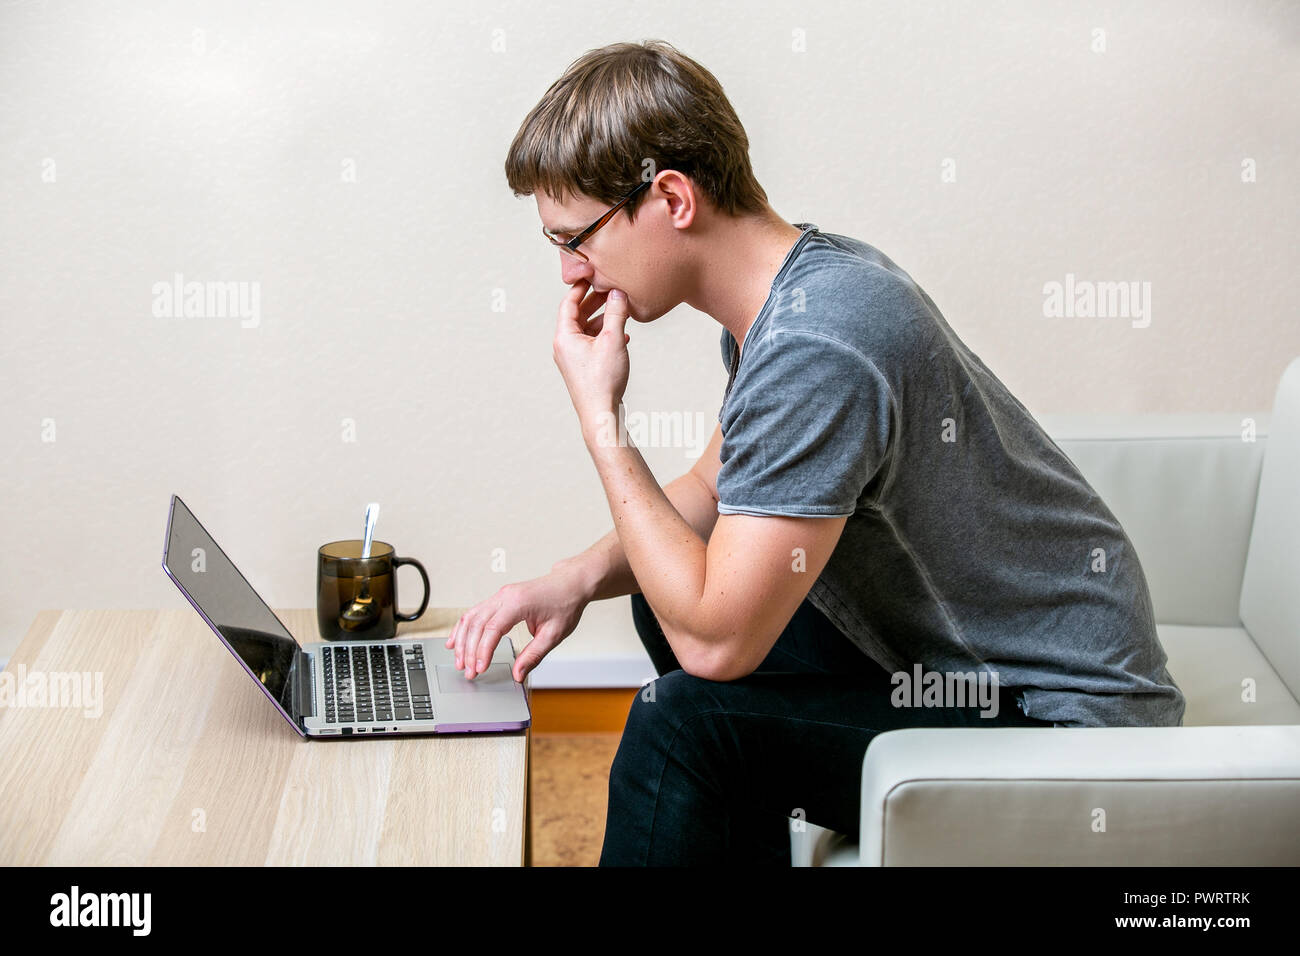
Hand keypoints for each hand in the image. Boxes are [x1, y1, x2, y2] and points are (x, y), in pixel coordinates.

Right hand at [445, 563, 592, 682]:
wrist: (570, 584)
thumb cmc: (565, 604)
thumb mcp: (554, 634)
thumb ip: (534, 655)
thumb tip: (518, 674)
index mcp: (519, 603)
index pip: (492, 629)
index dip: (483, 650)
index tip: (479, 668)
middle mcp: (505, 596)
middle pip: (477, 624)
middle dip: (469, 650)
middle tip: (469, 672)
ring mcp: (500, 595)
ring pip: (471, 617)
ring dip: (462, 640)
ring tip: (459, 661)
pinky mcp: (499, 598)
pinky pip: (475, 612)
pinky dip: (463, 628)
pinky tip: (456, 641)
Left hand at [552, 279, 631, 426]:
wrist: (600, 414)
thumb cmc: (603, 380)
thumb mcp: (613, 340)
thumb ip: (616, 313)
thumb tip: (618, 293)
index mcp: (564, 336)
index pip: (569, 303)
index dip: (581, 287)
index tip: (592, 275)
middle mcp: (564, 346)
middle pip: (578, 315)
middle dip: (595, 302)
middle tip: (611, 289)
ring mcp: (573, 358)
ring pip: (587, 330)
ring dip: (603, 319)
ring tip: (620, 311)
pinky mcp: (583, 368)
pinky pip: (592, 344)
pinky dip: (605, 335)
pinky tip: (622, 336)